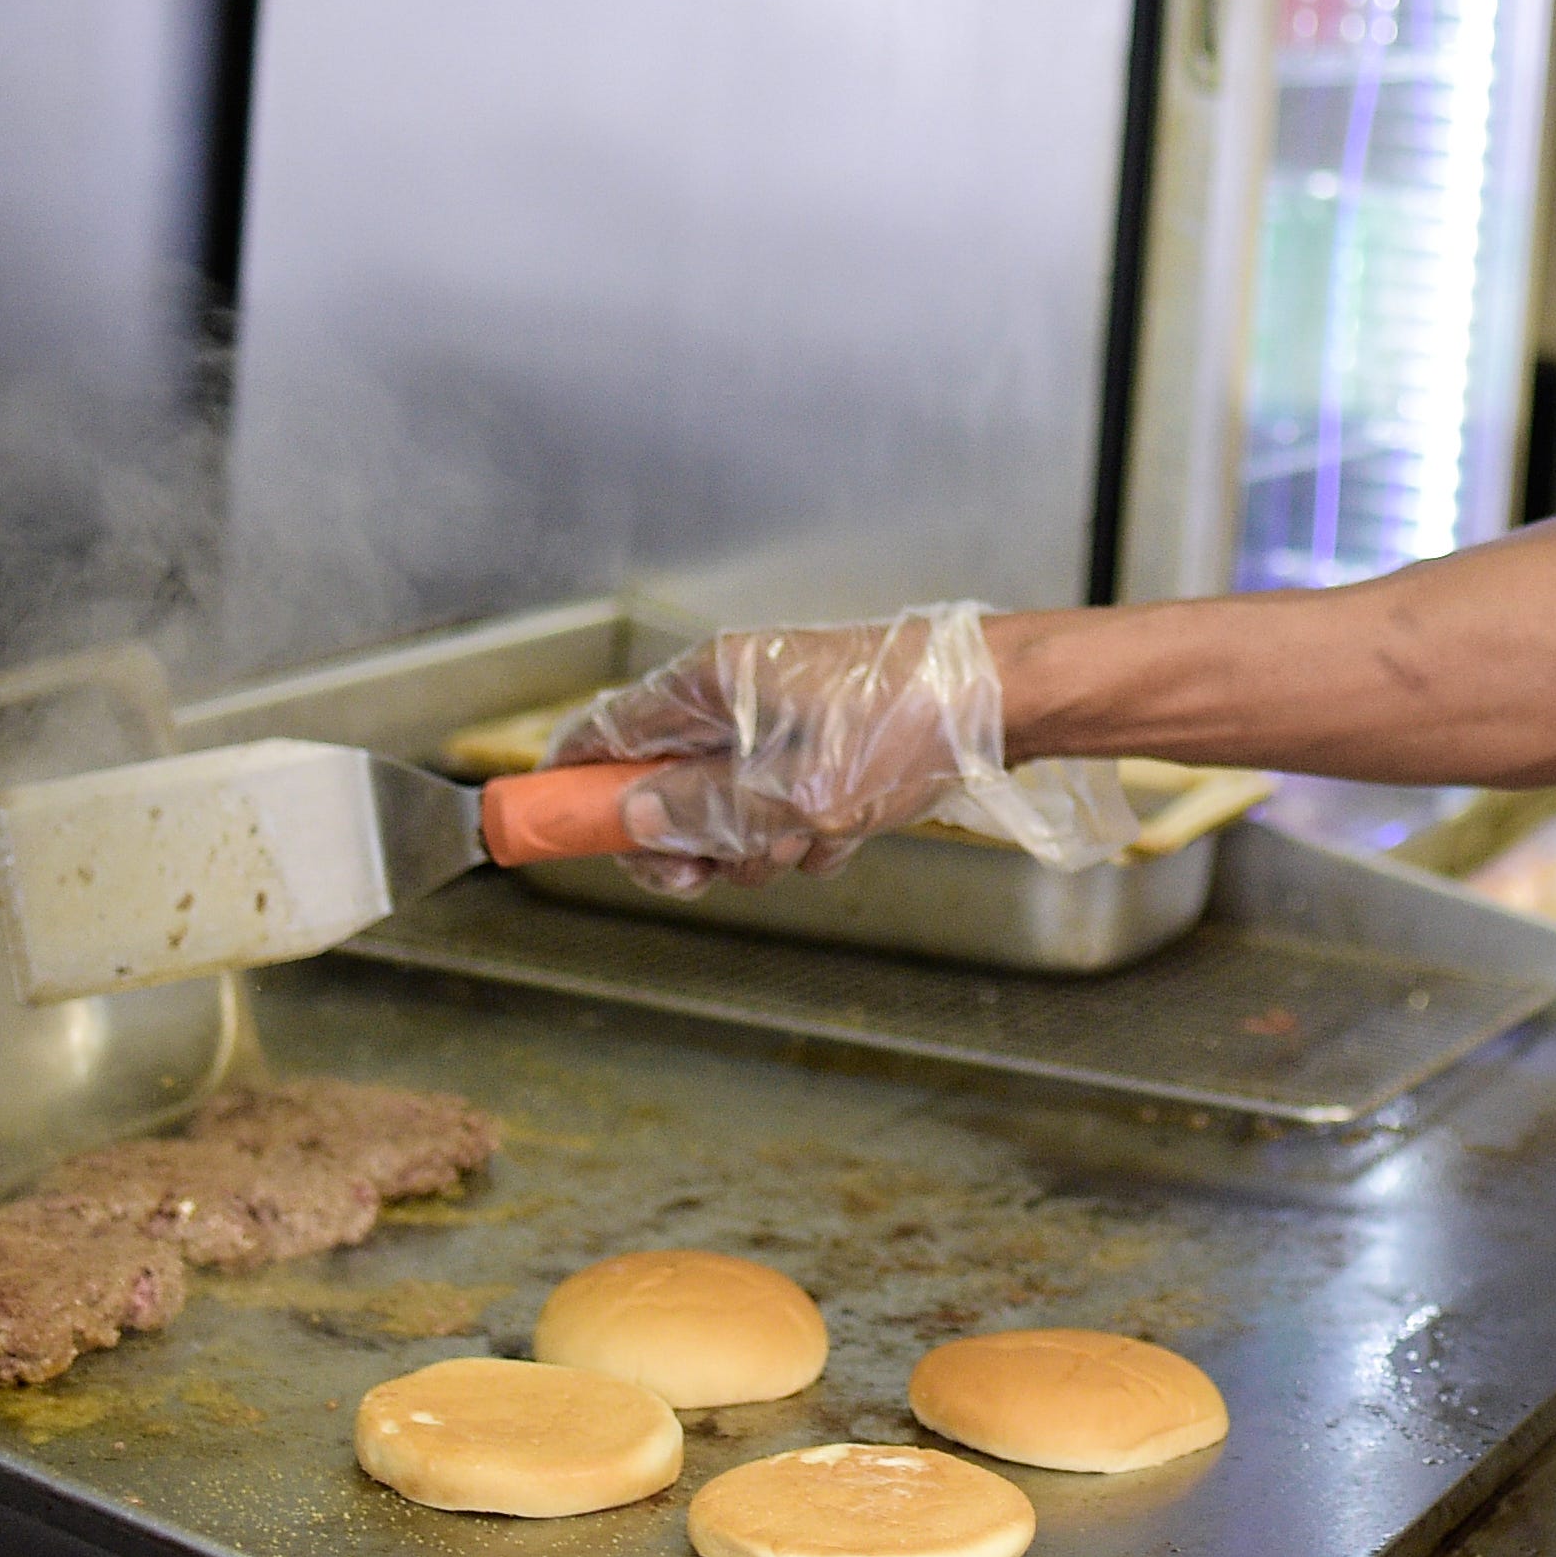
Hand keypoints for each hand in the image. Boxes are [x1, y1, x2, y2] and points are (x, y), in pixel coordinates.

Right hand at [542, 604, 1134, 890]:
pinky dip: (810, 833)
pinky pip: (784, 810)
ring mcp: (781, 722)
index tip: (554, 835)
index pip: (604, 732)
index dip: (572, 787)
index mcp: (710, 684)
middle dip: (690, 843)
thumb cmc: (900, 728)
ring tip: (815, 836)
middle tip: (714, 872)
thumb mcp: (786, 790)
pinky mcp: (824, 747)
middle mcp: (736, 695)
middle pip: (663, 788)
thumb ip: (697, 809)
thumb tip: (625, 818)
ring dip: (762, 845)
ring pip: (728, 811)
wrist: (1002, 704)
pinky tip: (851, 828)